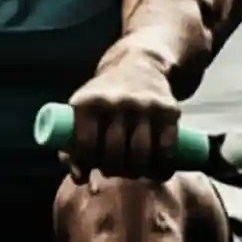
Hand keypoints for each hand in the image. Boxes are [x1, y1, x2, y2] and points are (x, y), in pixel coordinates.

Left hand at [63, 48, 180, 184]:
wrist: (138, 63)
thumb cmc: (104, 97)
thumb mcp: (83, 111)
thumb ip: (73, 145)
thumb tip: (80, 178)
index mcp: (88, 102)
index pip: (87, 145)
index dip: (90, 163)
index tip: (95, 166)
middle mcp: (116, 102)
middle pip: (115, 153)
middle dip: (115, 169)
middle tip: (116, 170)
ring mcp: (144, 105)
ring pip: (141, 154)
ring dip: (138, 172)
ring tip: (134, 172)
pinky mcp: (168, 110)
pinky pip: (167, 149)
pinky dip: (163, 168)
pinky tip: (159, 173)